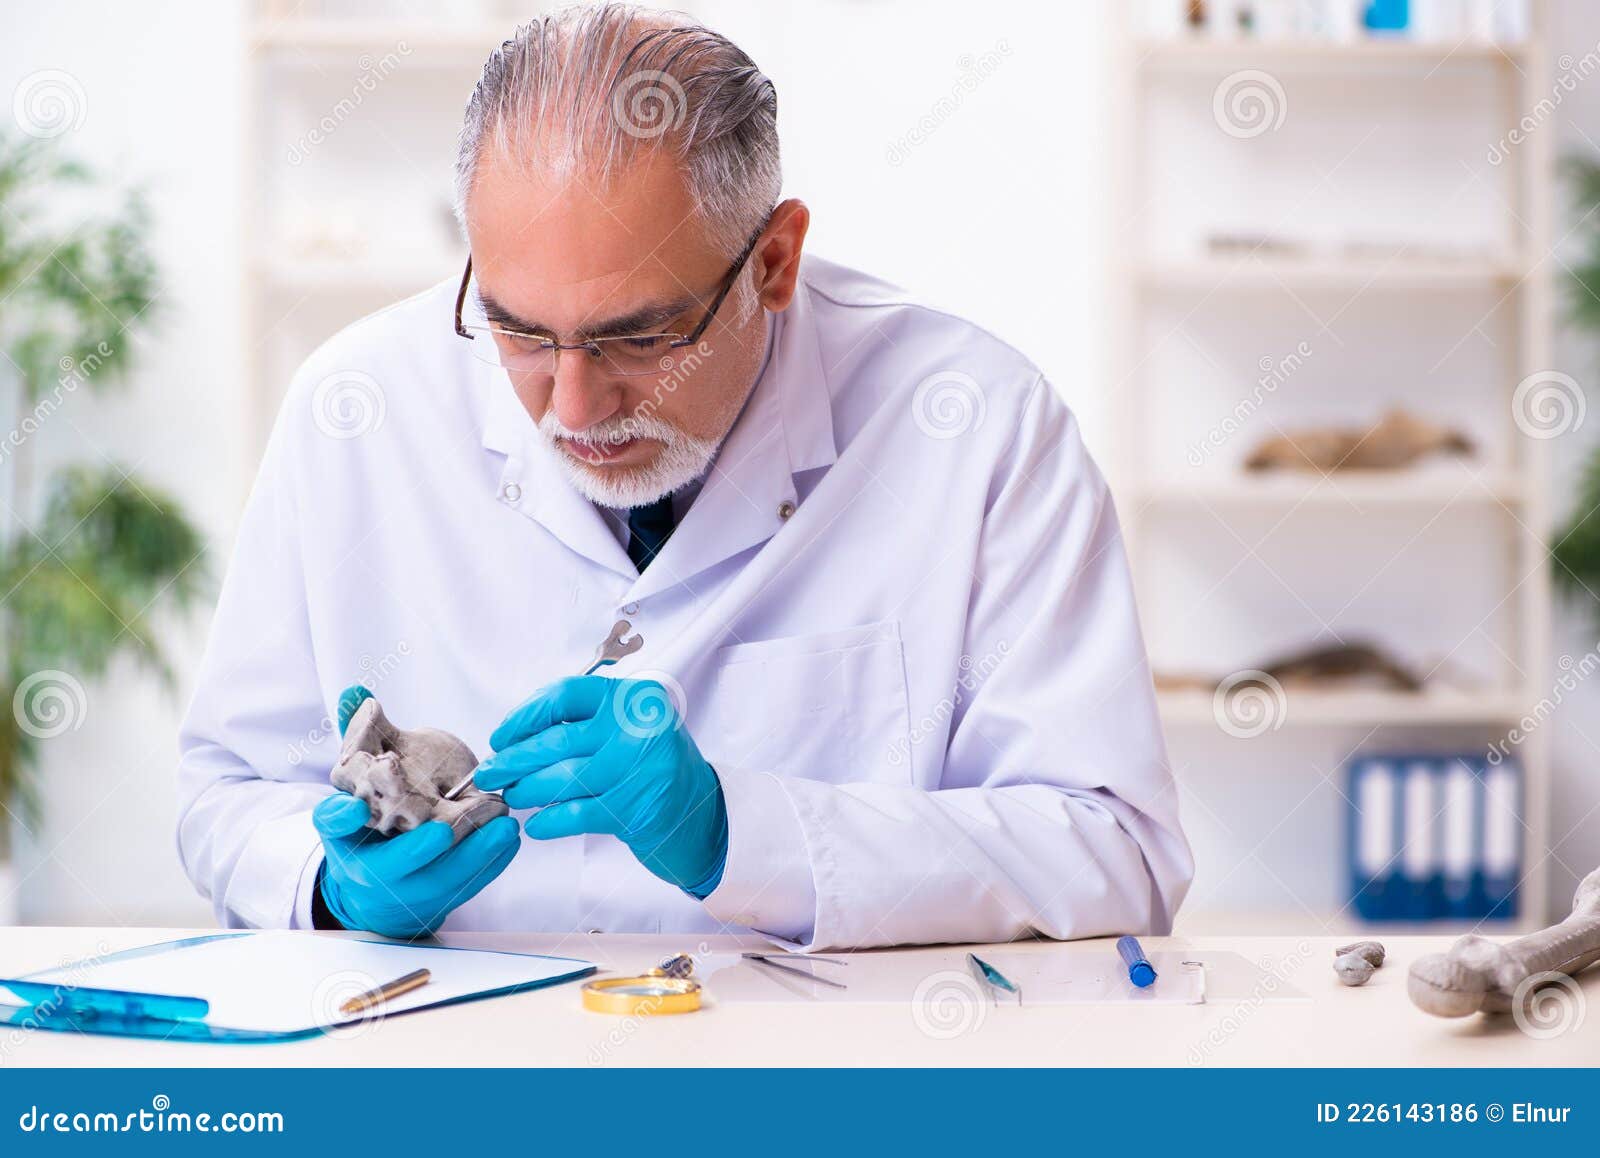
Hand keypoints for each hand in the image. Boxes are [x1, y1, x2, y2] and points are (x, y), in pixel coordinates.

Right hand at [313, 684, 519, 937]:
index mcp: (344, 836)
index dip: (341, 818)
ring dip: (472, 855)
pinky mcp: (440, 897)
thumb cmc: (370, 825)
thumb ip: (360, 743)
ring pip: (438, 879)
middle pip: (391, 865)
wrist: (380, 889)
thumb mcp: (356, 788)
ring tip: (502, 825)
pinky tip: (509, 839)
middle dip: (417, 850)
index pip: (333, 825)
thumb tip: (359, 693)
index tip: (355, 810)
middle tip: (445, 830)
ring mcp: (406, 890)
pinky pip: (467, 885)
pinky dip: (490, 863)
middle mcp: (369, 868)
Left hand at [474, 677, 727, 896]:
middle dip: (514, 758)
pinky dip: (550, 821)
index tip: (501, 736)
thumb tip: (516, 735)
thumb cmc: (655, 769)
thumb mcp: (630, 730)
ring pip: (563, 778)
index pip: (566, 694)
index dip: (526, 715)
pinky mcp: (636, 807)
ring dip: (527, 790)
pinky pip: (576, 813)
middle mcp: (640, 727)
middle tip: (490, 773)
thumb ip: (586, 722)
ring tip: (512, 797)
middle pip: (558, 739)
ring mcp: (640, 767)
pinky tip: (536, 826)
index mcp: (636, 698)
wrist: (703, 815)